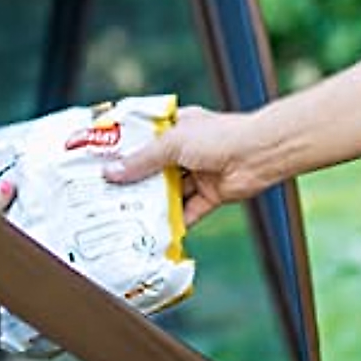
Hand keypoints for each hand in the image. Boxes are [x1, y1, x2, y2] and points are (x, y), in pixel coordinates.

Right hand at [102, 105, 274, 225]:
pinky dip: (175, 222)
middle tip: (107, 196)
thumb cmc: (219, 137)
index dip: (124, 151)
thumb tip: (112, 173)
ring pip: (169, 192)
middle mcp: (186, 150)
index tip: (101, 163)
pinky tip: (155, 232)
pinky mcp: (210, 195)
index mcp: (177, 127)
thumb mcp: (172, 144)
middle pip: (153, 169)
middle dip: (133, 182)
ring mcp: (199, 173)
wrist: (260, 154)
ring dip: (151, 204)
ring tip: (124, 217)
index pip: (144, 138)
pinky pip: (188, 211)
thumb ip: (142, 161)